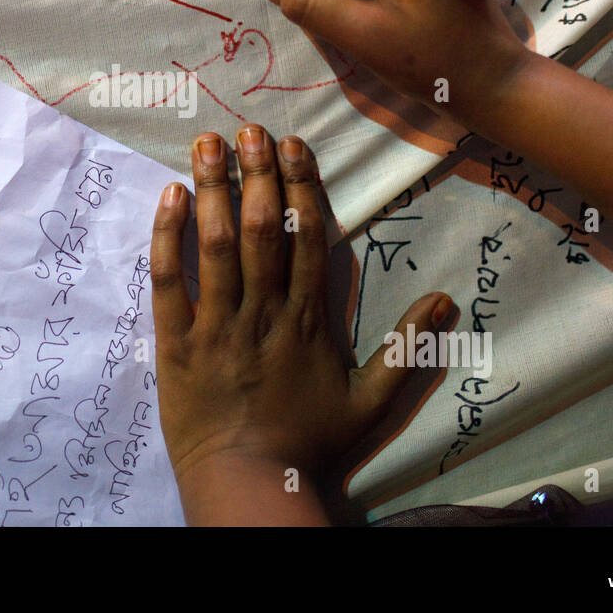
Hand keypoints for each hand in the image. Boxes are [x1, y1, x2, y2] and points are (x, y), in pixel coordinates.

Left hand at [149, 124, 455, 524]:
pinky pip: (168, 279)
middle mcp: (263, 311)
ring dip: (213, 188)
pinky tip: (170, 195)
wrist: (247, 481)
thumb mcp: (371, 403)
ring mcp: (216, 323)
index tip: (293, 146)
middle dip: (255, 173)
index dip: (299, 185)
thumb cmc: (307, 443)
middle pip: (262, 228)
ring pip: (216, 243)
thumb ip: (407, 350)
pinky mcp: (176, 339)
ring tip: (209, 143)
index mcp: (308, 318)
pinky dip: (168, 235)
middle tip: (249, 130)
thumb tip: (445, 301)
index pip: (306, 236)